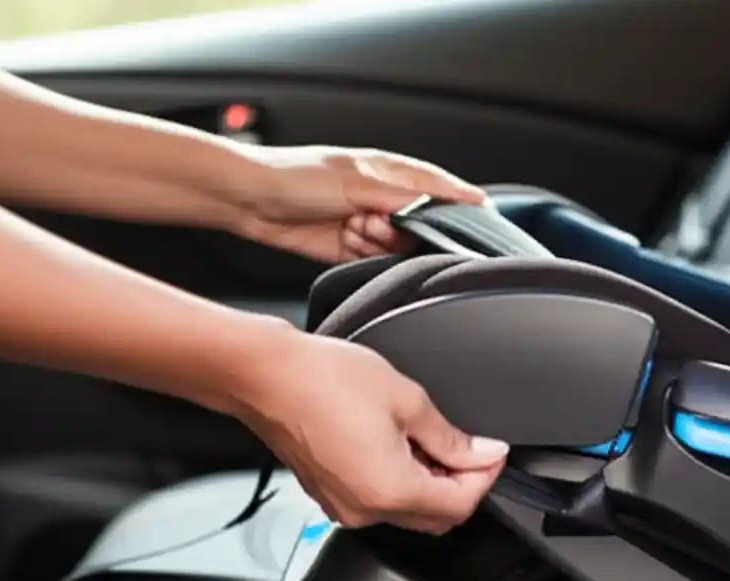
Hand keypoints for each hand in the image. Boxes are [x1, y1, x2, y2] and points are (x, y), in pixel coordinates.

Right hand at [231, 326, 507, 533]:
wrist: (265, 376)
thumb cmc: (324, 381)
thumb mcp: (407, 400)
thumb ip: (452, 437)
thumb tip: (482, 453)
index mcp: (391, 492)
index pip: (461, 505)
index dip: (485, 477)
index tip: (493, 453)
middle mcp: (366, 510)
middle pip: (436, 515)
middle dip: (460, 484)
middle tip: (468, 447)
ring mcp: (343, 506)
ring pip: (407, 510)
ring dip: (429, 482)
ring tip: (429, 439)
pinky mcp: (328, 494)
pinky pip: (378, 500)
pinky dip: (399, 481)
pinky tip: (398, 444)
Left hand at [234, 145, 486, 263]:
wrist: (249, 200)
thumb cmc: (294, 176)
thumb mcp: (354, 183)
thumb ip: (400, 198)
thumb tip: (440, 204)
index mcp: (387, 170)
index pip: (437, 186)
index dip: (459, 200)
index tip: (480, 213)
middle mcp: (381, 196)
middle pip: (420, 224)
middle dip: (402, 229)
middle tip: (376, 222)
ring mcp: (366, 222)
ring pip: (398, 246)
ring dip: (379, 242)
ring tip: (353, 228)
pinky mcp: (349, 247)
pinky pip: (374, 260)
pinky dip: (363, 255)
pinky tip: (345, 241)